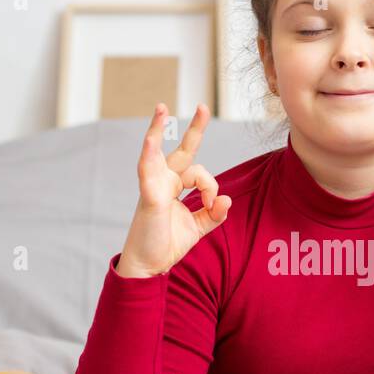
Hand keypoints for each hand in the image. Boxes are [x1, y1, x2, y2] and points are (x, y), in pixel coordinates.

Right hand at [116, 102, 231, 277]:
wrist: (149, 266)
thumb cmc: (167, 243)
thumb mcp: (198, 227)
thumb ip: (214, 213)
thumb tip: (227, 199)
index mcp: (176, 187)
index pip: (199, 172)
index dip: (211, 186)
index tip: (214, 205)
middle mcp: (164, 181)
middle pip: (182, 150)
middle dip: (194, 128)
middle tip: (203, 106)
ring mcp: (154, 186)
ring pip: (160, 153)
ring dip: (158, 128)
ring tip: (162, 108)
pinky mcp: (147, 196)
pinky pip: (146, 171)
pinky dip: (148, 154)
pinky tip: (149, 139)